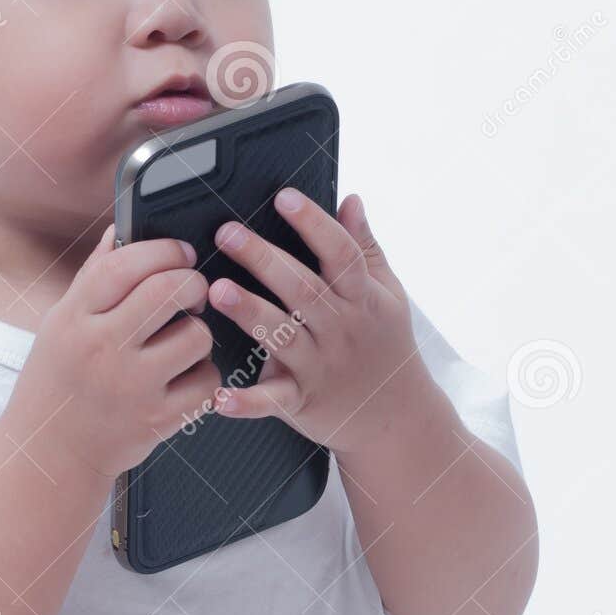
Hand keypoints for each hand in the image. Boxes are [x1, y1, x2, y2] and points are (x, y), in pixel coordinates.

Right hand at [16, 224, 221, 479]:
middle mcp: (102, 349)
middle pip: (169, 291)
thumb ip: (93, 278)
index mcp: (74, 318)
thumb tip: (120, 232)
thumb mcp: (59, 324)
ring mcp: (131, 387)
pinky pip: (206, 381)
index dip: (163, 250)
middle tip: (190, 292)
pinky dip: (203, 376)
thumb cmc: (57, 383)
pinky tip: (183, 377)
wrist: (50, 454)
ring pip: (196, 336)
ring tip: (180, 341)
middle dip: (192, 283)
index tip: (180, 252)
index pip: (125, 265)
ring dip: (198, 333)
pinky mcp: (157, 420)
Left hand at [206, 189, 433, 458]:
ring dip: (250, 313)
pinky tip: (220, 396)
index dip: (314, 224)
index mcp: (362, 299)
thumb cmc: (385, 344)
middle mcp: (341, 330)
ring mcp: (321, 367)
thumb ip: (364, 246)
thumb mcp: (387, 293)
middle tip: (228, 232)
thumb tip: (350, 199)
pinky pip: (272, 401)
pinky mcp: (302, 401)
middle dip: (264, 259)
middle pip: (303, 289)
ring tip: (217, 290)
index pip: (340, 254)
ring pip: (283, 336)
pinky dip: (247, 401)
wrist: (397, 418)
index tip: (285, 197)